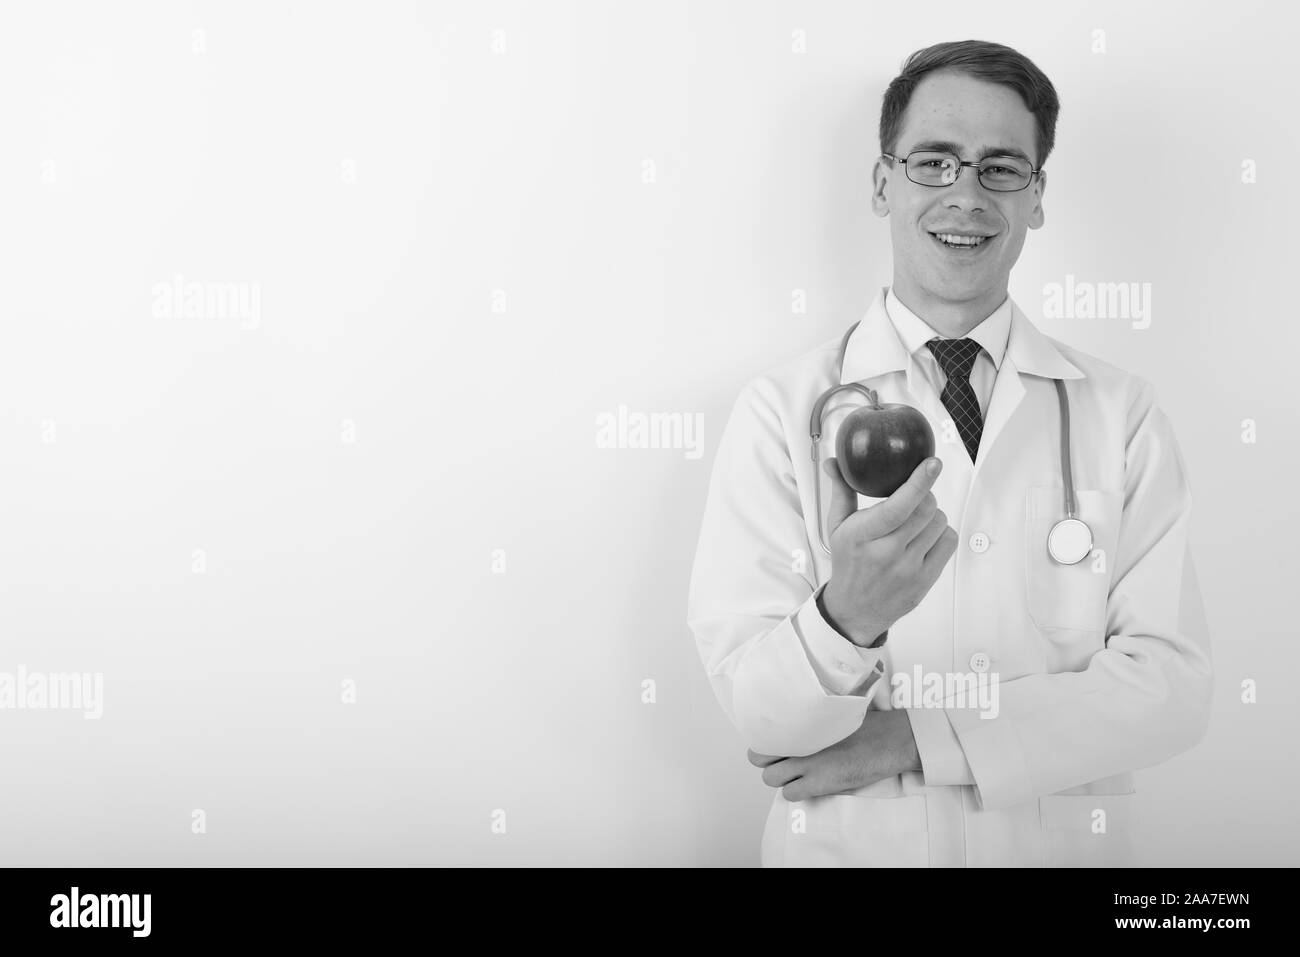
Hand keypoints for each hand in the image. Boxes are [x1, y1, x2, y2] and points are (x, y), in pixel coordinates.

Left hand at [747, 710, 920, 801]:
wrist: (890, 740)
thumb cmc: (867, 724)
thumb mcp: (832, 713)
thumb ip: (809, 721)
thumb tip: (794, 725)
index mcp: (801, 721)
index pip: (762, 734)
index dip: (766, 742)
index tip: (776, 744)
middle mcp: (798, 742)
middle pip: (758, 757)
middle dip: (768, 760)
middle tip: (783, 760)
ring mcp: (806, 763)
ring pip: (770, 778)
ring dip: (781, 778)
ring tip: (797, 773)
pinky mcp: (819, 783)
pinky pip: (790, 794)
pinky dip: (796, 791)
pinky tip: (809, 785)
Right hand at [820, 455, 957, 645]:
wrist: (856, 609)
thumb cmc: (848, 563)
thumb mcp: (837, 528)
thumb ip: (840, 492)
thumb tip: (833, 463)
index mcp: (862, 537)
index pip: (897, 507)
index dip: (918, 483)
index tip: (931, 464)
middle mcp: (886, 554)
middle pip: (926, 510)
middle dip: (926, 495)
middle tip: (917, 496)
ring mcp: (909, 569)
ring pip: (940, 523)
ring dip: (933, 515)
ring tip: (916, 521)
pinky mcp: (925, 579)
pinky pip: (948, 542)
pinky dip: (942, 533)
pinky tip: (926, 537)